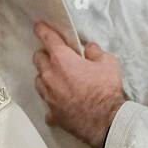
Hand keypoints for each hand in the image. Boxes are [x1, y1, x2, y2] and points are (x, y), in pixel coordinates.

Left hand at [32, 20, 126, 147]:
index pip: (47, 39)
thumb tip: (89, 49)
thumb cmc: (106, 90)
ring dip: (46, 77)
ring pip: (39, 80)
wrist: (106, 121)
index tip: (38, 26)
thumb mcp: (108, 63)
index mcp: (62, 60)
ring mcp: (48, 96)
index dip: (42, 30)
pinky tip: (62, 103)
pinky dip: (53, 102)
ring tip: (59, 79)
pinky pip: (47, 104)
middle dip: (45, 55)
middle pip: (38, 59)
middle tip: (57, 57)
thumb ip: (96, 52)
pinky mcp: (52, 113)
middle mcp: (50, 76)